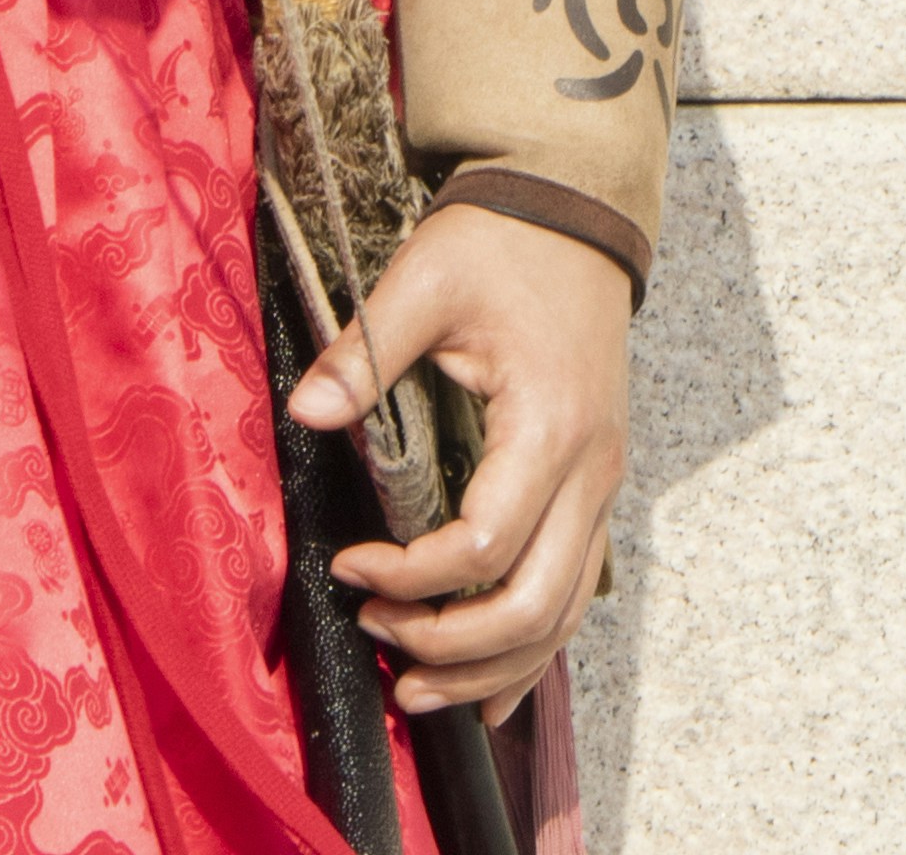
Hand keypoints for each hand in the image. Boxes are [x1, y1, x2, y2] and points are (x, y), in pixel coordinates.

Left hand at [284, 201, 633, 721]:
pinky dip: (530, 648)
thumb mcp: (423, 280)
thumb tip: (303, 413)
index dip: (412, 574)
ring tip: (413, 690)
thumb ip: (365, 352)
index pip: (483, 543)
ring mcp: (602, 489)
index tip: (347, 564)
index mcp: (548, 427)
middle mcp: (590, 473)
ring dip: (489, 666)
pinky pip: (572, 595)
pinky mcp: (595, 491)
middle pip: (533, 607)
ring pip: (561, 617)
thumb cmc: (499, 244)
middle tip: (376, 639)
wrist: (575, 215)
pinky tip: (488, 689)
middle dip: (450, 646)